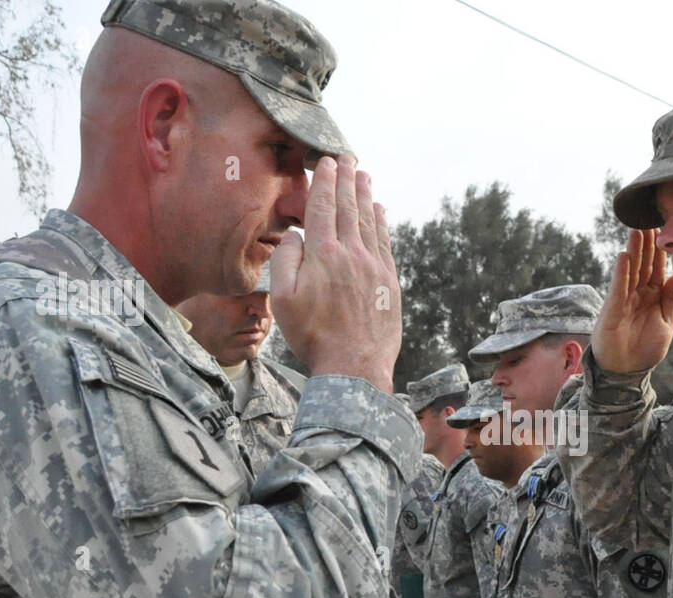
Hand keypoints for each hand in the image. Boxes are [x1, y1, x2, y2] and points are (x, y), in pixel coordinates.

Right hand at [270, 154, 400, 392]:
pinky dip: (382, 222)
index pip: (324, 207)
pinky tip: (380, 210)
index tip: (326, 162)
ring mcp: (374, 267)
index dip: (325, 182)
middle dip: (347, 179)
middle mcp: (352, 254)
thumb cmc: (313, 336)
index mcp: (323, 255)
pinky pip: (385, 243)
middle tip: (346, 157)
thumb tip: (296, 235)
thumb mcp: (283, 300)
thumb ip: (286, 261)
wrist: (354, 365)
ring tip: (363, 175)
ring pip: (370, 221)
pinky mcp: (389, 282)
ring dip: (365, 195)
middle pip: (349, 208)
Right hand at [591, 228, 672, 373]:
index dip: (662, 250)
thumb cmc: (646, 348)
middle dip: (647, 242)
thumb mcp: (666, 324)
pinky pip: (618, 288)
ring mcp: (625, 299)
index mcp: (653, 295)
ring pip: (631, 270)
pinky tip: (625, 256)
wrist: (626, 370)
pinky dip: (622, 273)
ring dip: (634, 250)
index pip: (658, 267)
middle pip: (644, 263)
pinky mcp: (613, 308)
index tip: (667, 229)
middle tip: (650, 219)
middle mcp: (638, 293)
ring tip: (637, 230)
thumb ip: (670, 302)